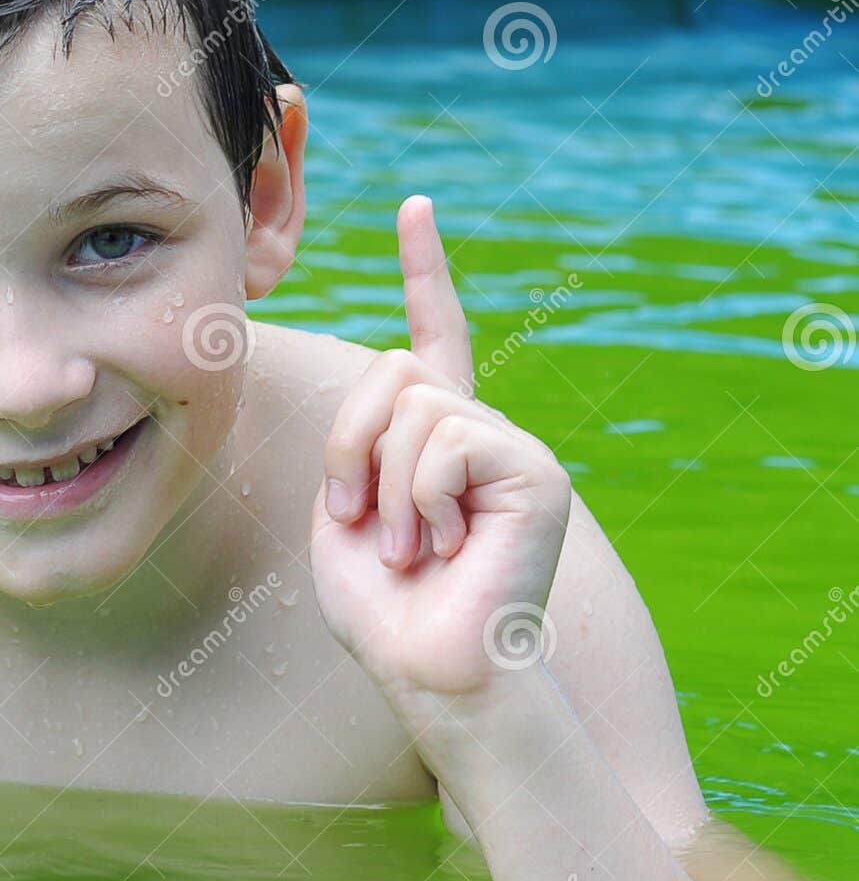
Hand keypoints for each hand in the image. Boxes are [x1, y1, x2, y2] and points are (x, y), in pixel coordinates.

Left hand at [309, 196, 571, 702]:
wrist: (429, 672)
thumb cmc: (382, 610)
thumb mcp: (345, 511)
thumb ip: (360, 439)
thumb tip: (393, 378)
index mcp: (434, 441)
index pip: (431, 338)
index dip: (424, 272)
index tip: (417, 208)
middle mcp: (481, 433)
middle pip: (391, 371)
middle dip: (348, 445)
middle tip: (362, 520)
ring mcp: (514, 448)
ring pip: (413, 404)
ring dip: (383, 484)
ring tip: (411, 547)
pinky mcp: (536, 472)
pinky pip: (447, 439)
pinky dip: (420, 497)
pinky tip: (445, 545)